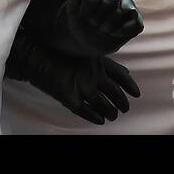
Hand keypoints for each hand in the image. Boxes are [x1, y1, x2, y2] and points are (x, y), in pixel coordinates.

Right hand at [8, 28, 141, 125]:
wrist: (37, 57)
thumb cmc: (61, 53)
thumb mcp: (87, 52)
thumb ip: (105, 62)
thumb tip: (126, 72)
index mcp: (98, 62)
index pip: (121, 76)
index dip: (130, 86)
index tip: (136, 94)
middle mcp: (93, 74)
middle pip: (114, 92)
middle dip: (122, 102)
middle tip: (125, 108)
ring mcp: (81, 87)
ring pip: (102, 104)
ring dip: (110, 112)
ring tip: (113, 115)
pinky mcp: (69, 98)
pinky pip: (86, 111)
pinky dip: (95, 117)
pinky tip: (100, 120)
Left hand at [65, 0, 143, 56]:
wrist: (90, 42)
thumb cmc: (83, 23)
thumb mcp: (73, 10)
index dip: (89, 3)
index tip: (84, 16)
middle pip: (110, 2)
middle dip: (97, 19)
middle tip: (93, 24)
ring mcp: (129, 4)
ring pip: (120, 13)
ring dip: (106, 27)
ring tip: (101, 29)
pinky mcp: (137, 19)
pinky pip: (132, 25)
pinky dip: (119, 32)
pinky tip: (113, 33)